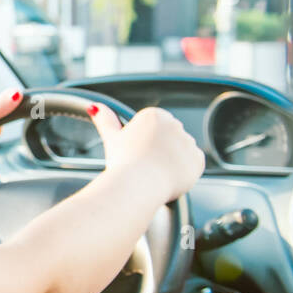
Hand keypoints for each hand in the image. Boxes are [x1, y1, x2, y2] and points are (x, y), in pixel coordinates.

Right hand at [88, 104, 204, 202]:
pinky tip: (167, 176)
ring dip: (172, 160)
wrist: (137, 186)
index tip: (137, 152)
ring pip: (180, 151)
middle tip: (144, 164)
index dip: (145, 142)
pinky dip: (183, 171)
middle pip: (169, 138)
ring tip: (154, 172)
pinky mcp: (197, 159)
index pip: (155, 127)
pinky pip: (192, 164)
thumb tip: (95, 107)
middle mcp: (175, 124)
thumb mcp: (112, 138)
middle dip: (160, 149)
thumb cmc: (123, 163)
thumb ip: (106, 120)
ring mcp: (188, 142)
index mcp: (154, 115)